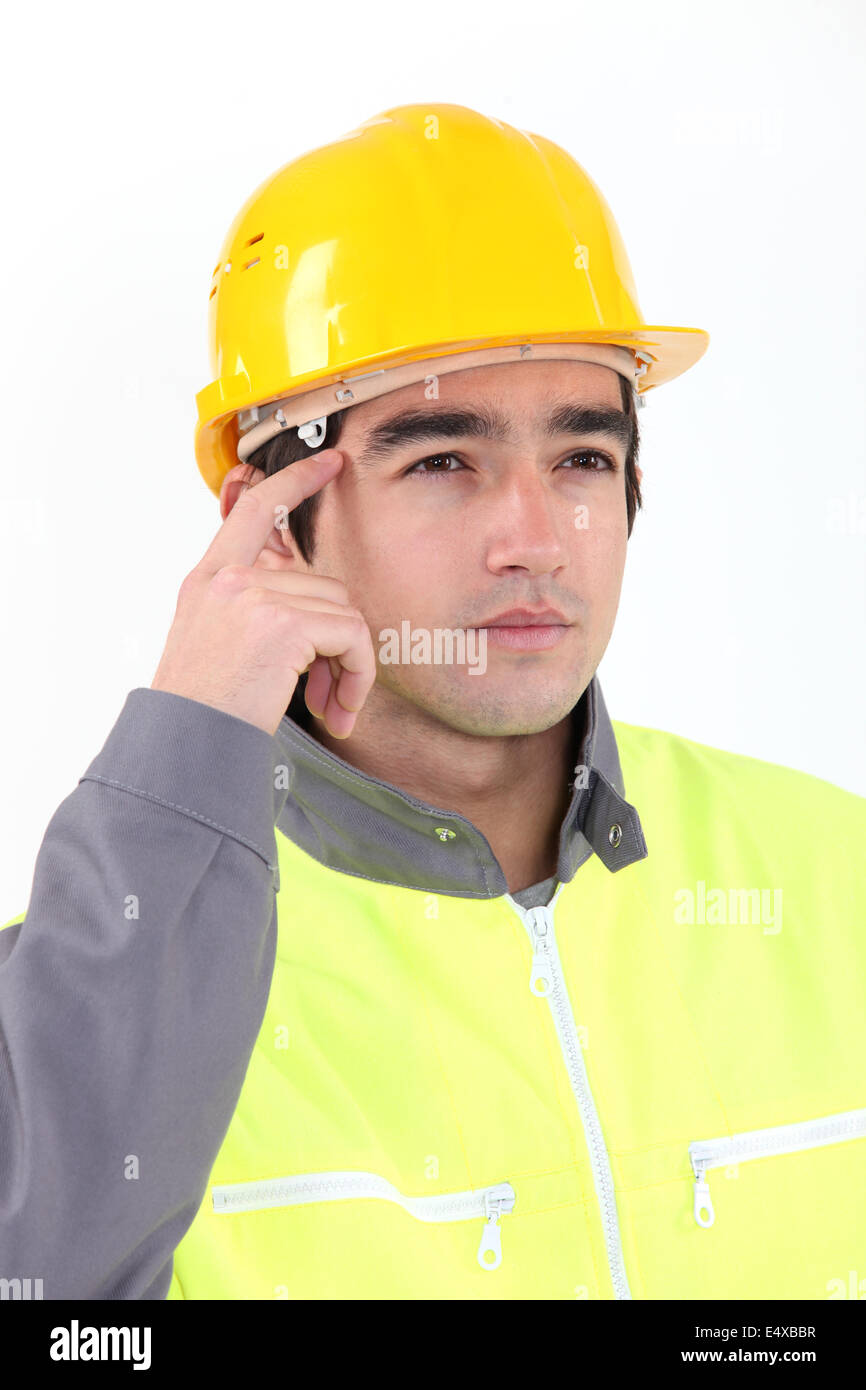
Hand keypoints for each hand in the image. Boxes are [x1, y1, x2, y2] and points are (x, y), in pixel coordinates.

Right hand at [150, 450, 375, 736]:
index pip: (254, 510)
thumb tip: (321, 611)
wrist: (184, 746)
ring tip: (329, 708)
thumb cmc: (203, 712)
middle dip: (337, 645)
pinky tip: (338, 711)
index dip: (294, 481)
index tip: (329, 462)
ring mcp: (253, 597)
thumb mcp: (213, 646)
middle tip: (328, 696)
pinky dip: (357, 676)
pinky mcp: (282, 624)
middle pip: (324, 587)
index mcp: (208, 580)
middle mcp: (228, 580)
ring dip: (350, 667)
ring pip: (345, 615)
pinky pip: (352, 637)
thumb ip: (251, 613)